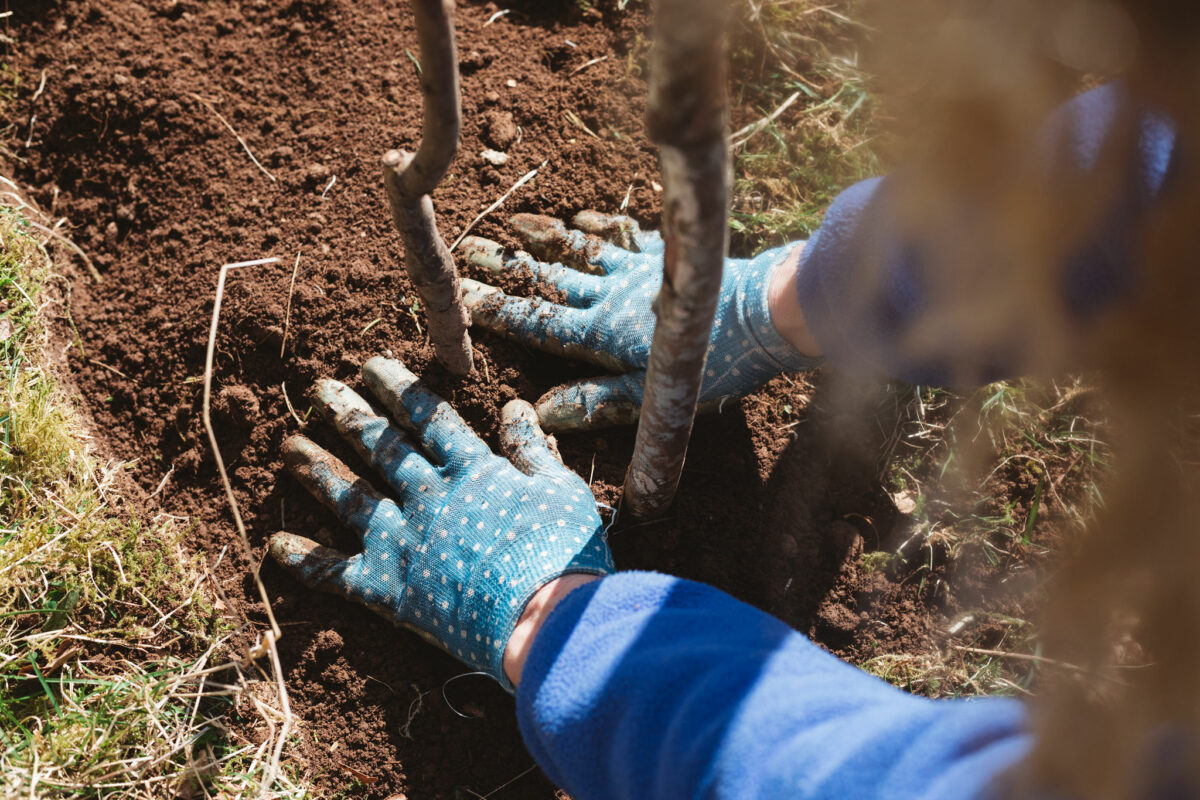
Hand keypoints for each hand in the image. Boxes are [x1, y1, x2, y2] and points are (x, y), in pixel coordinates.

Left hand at [268, 356, 613, 691]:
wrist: (544, 619)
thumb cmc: (564, 553)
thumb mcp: (561, 489)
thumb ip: (533, 448)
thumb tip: (514, 408)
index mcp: (473, 471)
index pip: (428, 417)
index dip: (398, 388)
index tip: (372, 366)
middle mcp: (429, 496)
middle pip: (382, 447)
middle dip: (349, 414)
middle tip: (320, 389)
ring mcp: (404, 540)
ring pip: (351, 497)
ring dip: (318, 468)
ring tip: (289, 444)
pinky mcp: (389, 588)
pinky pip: (338, 573)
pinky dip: (306, 560)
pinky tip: (275, 544)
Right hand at [460, 212, 821, 431]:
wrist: (764, 315)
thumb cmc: (710, 365)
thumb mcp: (651, 398)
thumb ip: (596, 402)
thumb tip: (540, 412)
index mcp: (601, 334)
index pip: (537, 322)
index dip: (497, 311)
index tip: (460, 297)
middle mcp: (610, 296)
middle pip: (548, 278)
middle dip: (505, 266)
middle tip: (467, 250)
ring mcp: (636, 270)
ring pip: (578, 251)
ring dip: (544, 238)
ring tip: (512, 225)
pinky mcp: (665, 255)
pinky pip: (623, 234)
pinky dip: (599, 225)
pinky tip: (584, 218)